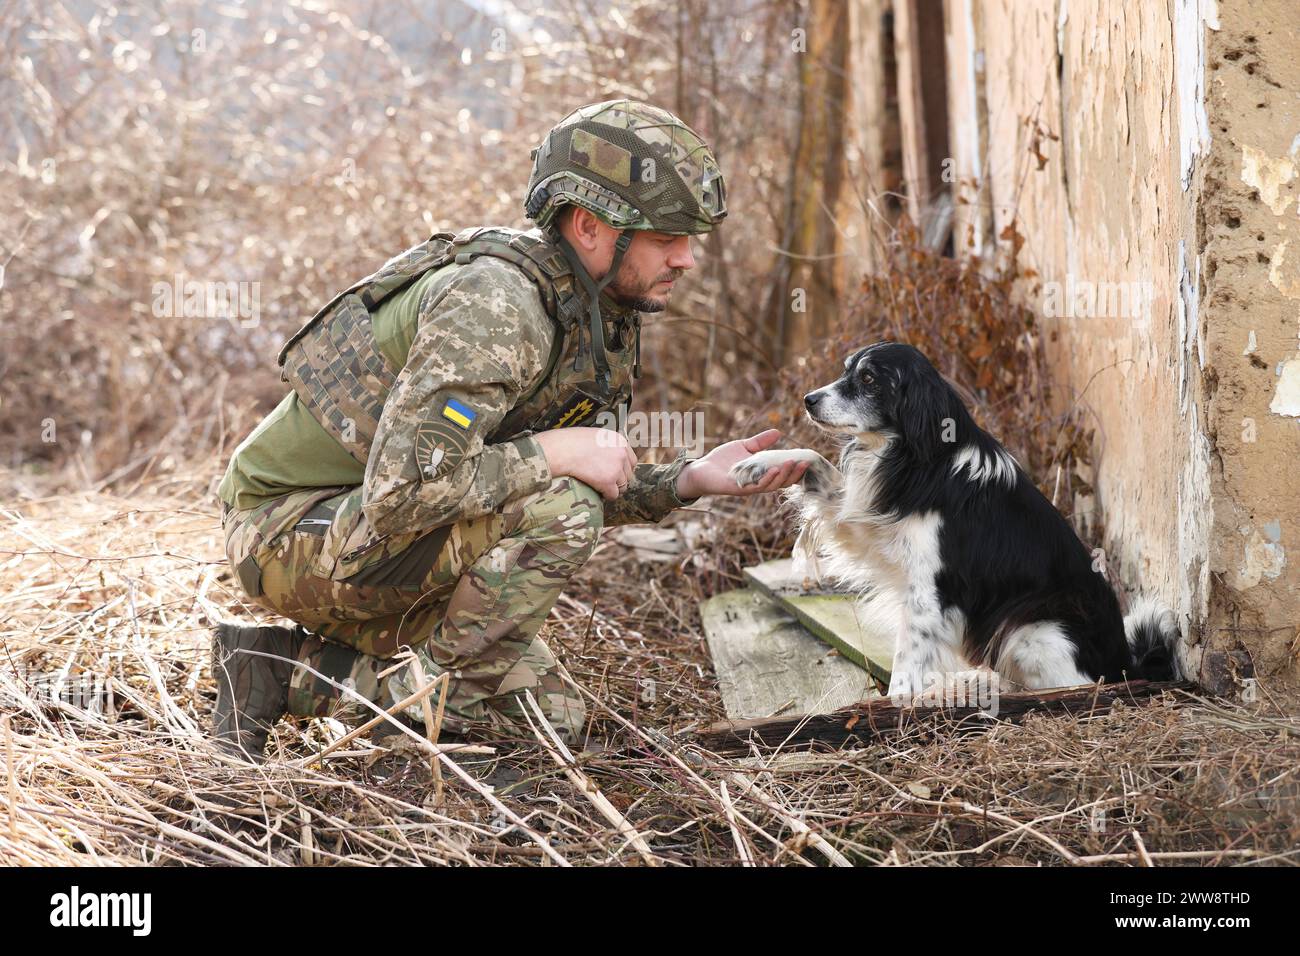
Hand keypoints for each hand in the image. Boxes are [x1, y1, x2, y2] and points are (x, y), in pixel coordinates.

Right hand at [534, 427, 636, 499]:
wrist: (561, 450)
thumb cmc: (570, 442)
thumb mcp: (594, 436)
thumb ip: (606, 446)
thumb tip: (608, 459)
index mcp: (619, 441)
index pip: (631, 460)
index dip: (622, 469)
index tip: (613, 473)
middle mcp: (621, 453)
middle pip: (628, 474)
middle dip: (618, 480)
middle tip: (605, 483)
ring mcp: (616, 468)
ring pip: (622, 486)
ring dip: (612, 488)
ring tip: (599, 488)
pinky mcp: (608, 481)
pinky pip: (613, 495)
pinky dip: (606, 496)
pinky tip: (597, 492)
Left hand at [675, 428, 808, 498]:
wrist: (701, 468)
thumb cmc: (722, 460)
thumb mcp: (744, 447)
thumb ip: (760, 442)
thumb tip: (778, 432)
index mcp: (762, 474)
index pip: (783, 475)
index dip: (795, 470)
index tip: (807, 460)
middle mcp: (758, 483)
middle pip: (782, 482)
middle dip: (794, 473)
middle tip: (805, 462)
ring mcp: (749, 487)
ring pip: (772, 485)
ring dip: (783, 475)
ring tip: (792, 463)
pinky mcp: (739, 488)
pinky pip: (756, 486)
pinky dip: (767, 478)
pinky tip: (774, 470)